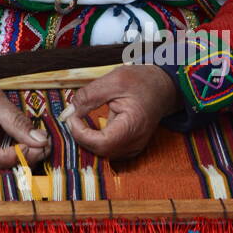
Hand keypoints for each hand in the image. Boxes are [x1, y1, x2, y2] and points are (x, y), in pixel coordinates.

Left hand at [62, 64, 179, 159]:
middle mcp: (135, 143)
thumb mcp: (114, 80)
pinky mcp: (130, 147)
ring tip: (81, 119)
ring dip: (87, 138)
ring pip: (102, 152)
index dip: (81, 133)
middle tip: (73, 116)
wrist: (162, 87)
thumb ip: (89, 96)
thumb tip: (69, 113)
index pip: (101, 143)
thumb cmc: (142, 82)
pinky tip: (91, 126)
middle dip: (81, 135)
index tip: (72, 116)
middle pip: (99, 151)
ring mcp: (133, 147)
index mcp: (133, 126)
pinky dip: (95, 140)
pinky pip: (108, 150)